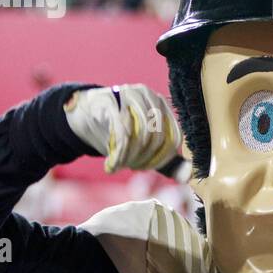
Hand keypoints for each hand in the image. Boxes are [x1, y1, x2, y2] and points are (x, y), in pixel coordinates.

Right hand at [64, 85, 181, 173]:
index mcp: (162, 105)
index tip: (148, 168)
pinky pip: (121, 132)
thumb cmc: (118, 131)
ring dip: (131, 157)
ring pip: (140, 134)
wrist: (84, 115)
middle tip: (132, 168)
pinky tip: (112, 166)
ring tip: (120, 166)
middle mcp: (149, 96)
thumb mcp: (145, 147)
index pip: (174, 137)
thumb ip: (166, 161)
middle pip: (158, 136)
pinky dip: (119, 155)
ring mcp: (129, 94)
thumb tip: (188, 178)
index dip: (163, 158)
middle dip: (145, 159)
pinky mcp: (110, 100)